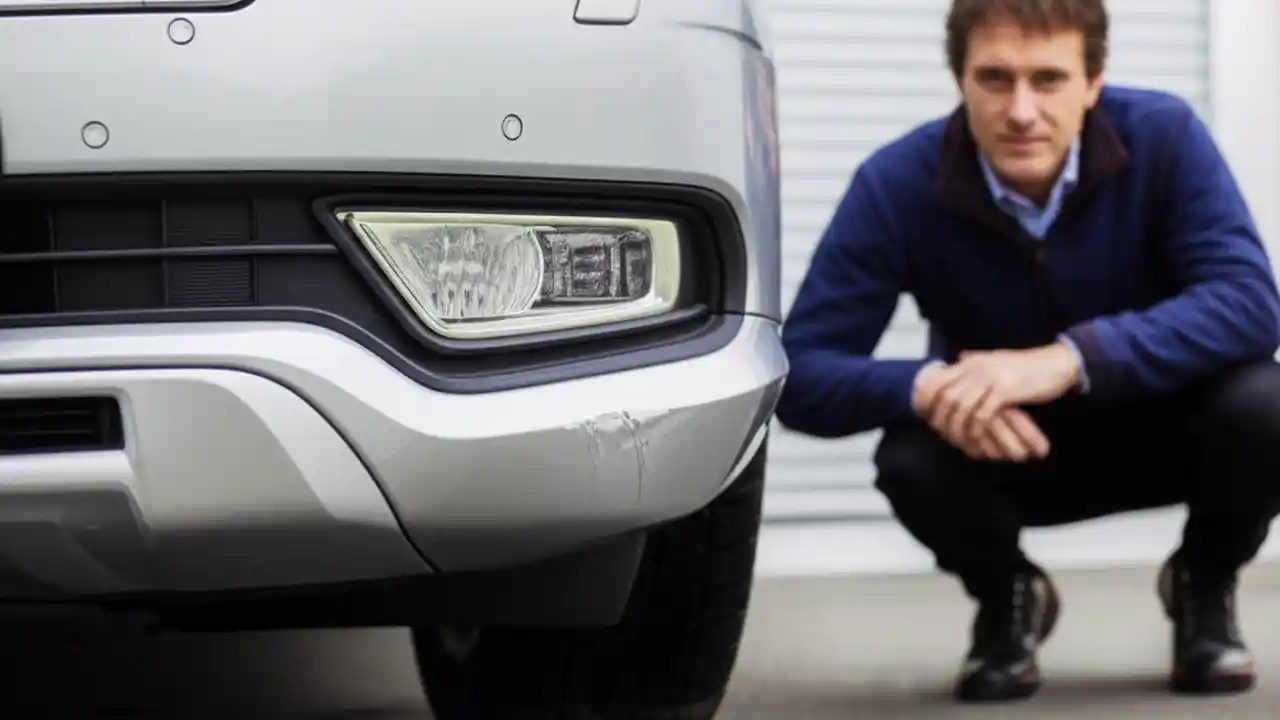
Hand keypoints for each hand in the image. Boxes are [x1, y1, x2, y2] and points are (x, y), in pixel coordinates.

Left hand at [914, 363, 1050, 460]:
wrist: (1056, 363)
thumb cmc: (1026, 366)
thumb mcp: (995, 359)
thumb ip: (976, 360)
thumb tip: (960, 358)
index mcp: (970, 362)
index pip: (936, 380)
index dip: (924, 399)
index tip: (923, 416)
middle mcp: (975, 368)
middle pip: (945, 396)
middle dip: (940, 419)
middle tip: (943, 435)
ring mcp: (990, 378)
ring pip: (961, 407)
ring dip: (958, 428)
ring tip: (959, 441)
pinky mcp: (1005, 391)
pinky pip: (983, 414)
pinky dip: (977, 429)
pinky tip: (978, 439)